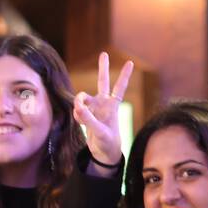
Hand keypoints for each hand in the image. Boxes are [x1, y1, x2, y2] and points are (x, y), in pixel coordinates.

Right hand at [74, 52, 132, 167]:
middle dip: (103, 68)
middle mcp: (104, 103)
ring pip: (82, 97)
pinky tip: (80, 123)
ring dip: (78, 103)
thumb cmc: (107, 143)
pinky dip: (77, 114)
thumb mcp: (100, 132)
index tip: (130, 62)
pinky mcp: (87, 114)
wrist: (104, 153)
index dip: (124, 75)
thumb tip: (78, 106)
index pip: (119, 88)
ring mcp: (95, 108)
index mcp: (112, 106)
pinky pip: (77, 109)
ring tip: (79, 112)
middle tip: (104, 53)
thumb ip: (88, 119)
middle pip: (103, 81)